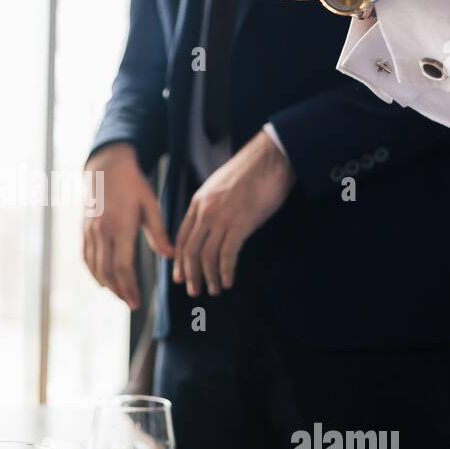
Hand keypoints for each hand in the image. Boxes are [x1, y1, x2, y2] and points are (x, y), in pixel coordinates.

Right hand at [82, 142, 173, 309]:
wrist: (106, 167)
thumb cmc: (133, 185)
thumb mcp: (151, 205)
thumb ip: (159, 233)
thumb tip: (170, 256)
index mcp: (120, 227)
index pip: (123, 267)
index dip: (129, 288)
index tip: (137, 303)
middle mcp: (102, 232)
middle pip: (107, 272)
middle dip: (119, 291)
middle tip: (131, 304)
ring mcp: (90, 231)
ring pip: (95, 267)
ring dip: (106, 285)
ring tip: (120, 295)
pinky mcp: (84, 230)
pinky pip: (86, 257)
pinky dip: (93, 273)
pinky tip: (103, 281)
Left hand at [173, 129, 294, 296]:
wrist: (270, 157)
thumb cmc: (250, 171)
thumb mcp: (220, 186)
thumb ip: (211, 205)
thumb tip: (210, 225)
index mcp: (198, 202)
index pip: (182, 237)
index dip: (179, 260)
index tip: (179, 276)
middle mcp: (205, 211)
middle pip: (190, 250)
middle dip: (190, 274)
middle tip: (194, 291)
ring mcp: (222, 218)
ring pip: (206, 255)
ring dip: (209, 277)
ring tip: (214, 290)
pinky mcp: (240, 223)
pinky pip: (227, 254)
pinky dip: (226, 271)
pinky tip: (229, 281)